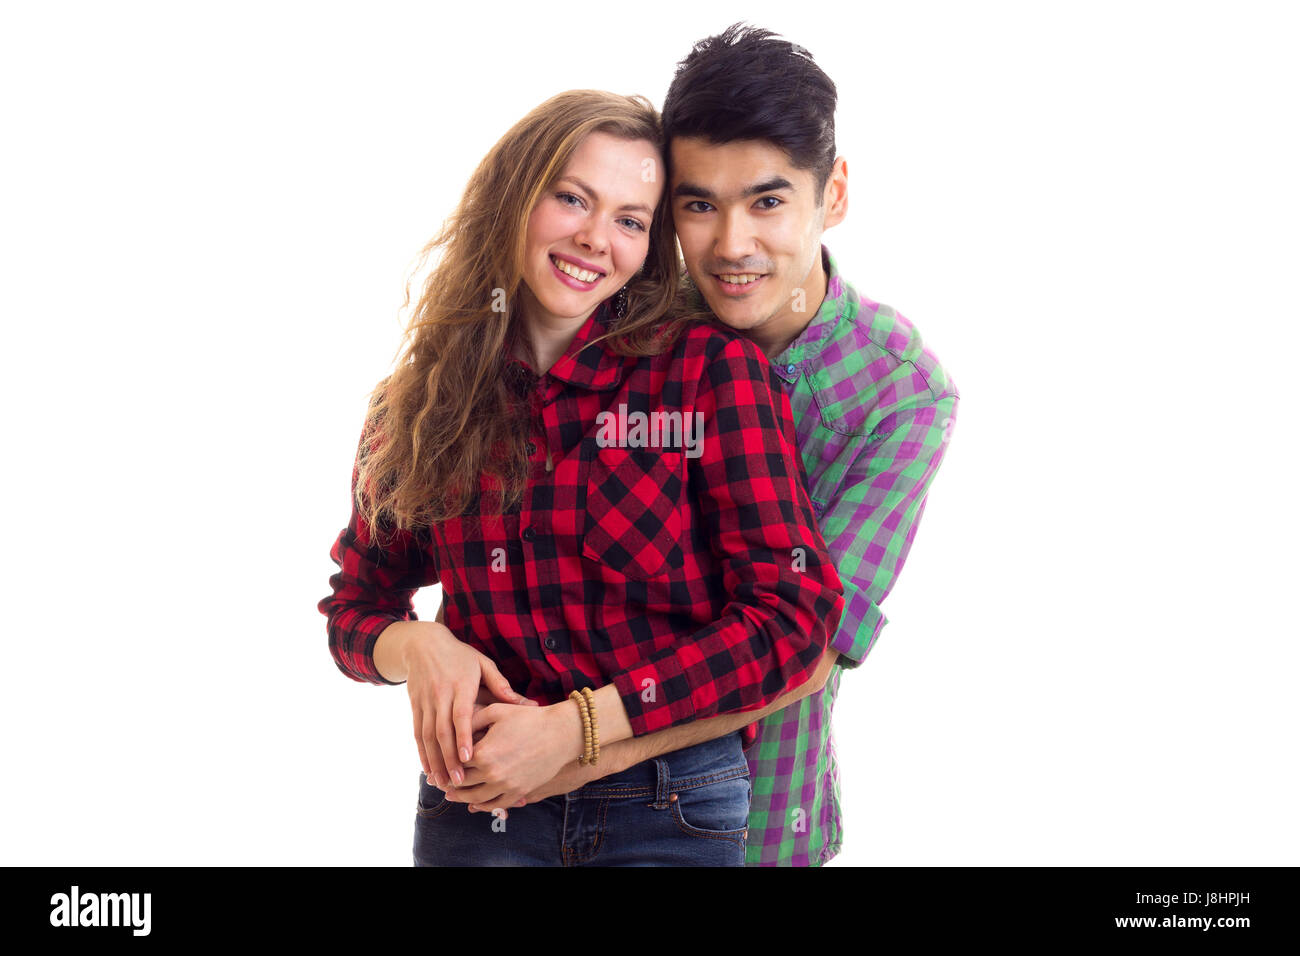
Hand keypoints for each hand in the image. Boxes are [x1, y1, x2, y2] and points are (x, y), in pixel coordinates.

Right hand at [400, 622, 535, 789]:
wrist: (422, 644)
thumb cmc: (459, 655)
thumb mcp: (482, 664)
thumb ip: (500, 685)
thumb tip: (523, 703)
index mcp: (461, 685)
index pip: (461, 715)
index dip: (464, 738)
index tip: (469, 759)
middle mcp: (441, 695)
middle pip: (443, 731)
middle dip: (450, 758)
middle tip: (459, 781)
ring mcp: (426, 702)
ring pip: (428, 736)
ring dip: (435, 761)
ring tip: (443, 782)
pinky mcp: (416, 706)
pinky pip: (418, 733)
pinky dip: (422, 752)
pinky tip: (428, 769)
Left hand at [442, 702, 578, 814]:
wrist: (560, 734)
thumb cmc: (529, 718)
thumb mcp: (497, 710)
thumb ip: (472, 718)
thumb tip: (454, 726)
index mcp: (483, 752)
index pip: (455, 763)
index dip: (444, 764)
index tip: (435, 765)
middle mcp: (492, 773)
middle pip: (462, 783)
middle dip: (449, 783)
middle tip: (438, 782)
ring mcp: (506, 786)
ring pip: (475, 799)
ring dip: (461, 798)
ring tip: (452, 795)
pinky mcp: (519, 792)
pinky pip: (496, 806)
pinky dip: (482, 807)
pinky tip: (474, 804)